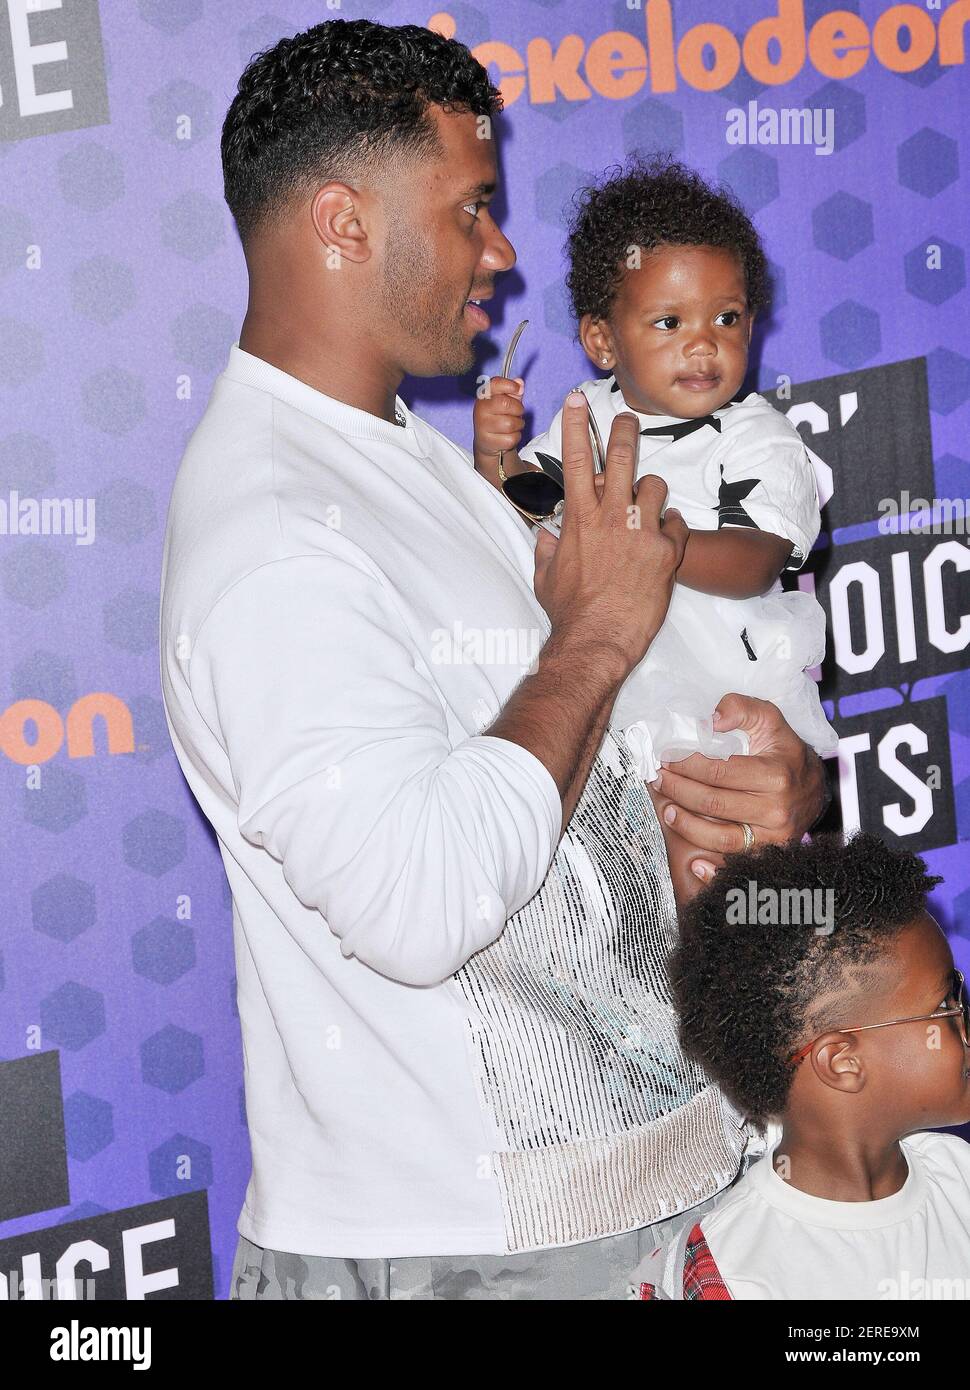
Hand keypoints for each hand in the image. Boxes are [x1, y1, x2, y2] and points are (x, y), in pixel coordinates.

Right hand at [472, 376, 524, 482]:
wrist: (487, 442)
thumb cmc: (498, 418)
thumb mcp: (506, 403)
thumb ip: (513, 393)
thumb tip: (520, 382)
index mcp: (484, 396)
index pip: (495, 383)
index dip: (509, 385)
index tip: (517, 389)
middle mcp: (480, 409)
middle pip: (506, 403)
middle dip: (518, 409)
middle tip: (516, 413)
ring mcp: (482, 425)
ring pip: (510, 423)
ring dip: (518, 425)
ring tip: (512, 426)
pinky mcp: (487, 441)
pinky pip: (511, 438)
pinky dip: (515, 438)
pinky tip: (507, 437)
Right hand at [533, 391, 687, 675]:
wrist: (599, 639)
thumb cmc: (569, 612)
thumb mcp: (546, 577)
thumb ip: (548, 550)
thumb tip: (548, 537)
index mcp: (578, 520)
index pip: (575, 461)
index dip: (576, 426)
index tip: (578, 400)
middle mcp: (611, 518)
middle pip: (622, 457)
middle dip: (625, 431)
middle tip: (629, 419)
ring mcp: (641, 532)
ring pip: (654, 485)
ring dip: (650, 490)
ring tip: (647, 504)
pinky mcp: (666, 552)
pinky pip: (675, 524)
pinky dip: (670, 528)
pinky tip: (664, 538)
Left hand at [648, 692, 828, 882]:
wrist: (815, 789)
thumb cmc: (785, 752)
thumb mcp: (770, 720)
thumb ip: (741, 709)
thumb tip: (711, 720)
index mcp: (776, 775)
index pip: (718, 770)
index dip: (687, 763)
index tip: (667, 756)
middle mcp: (776, 810)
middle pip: (713, 803)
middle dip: (679, 789)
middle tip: (659, 777)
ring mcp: (773, 837)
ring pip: (719, 838)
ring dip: (686, 825)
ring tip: (667, 809)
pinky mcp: (768, 855)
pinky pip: (735, 864)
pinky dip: (712, 869)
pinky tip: (694, 864)